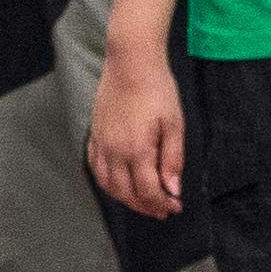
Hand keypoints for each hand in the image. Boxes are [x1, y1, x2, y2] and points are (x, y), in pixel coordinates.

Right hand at [86, 38, 190, 219]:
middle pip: (126, 192)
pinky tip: (118, 183)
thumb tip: (173, 189)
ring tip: (142, 201)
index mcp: (136, 150)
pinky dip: (106, 182)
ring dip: (124, 198)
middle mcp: (114, 151)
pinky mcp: (95, 134)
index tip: (175, 207)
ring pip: (107, 184)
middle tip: (162, 210)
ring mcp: (101, 143)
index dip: (162, 203)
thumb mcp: (174, 123)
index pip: (147, 191)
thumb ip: (172, 159)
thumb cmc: (157, 89)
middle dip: (145, 206)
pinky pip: (95, 167)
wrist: (130, 62)